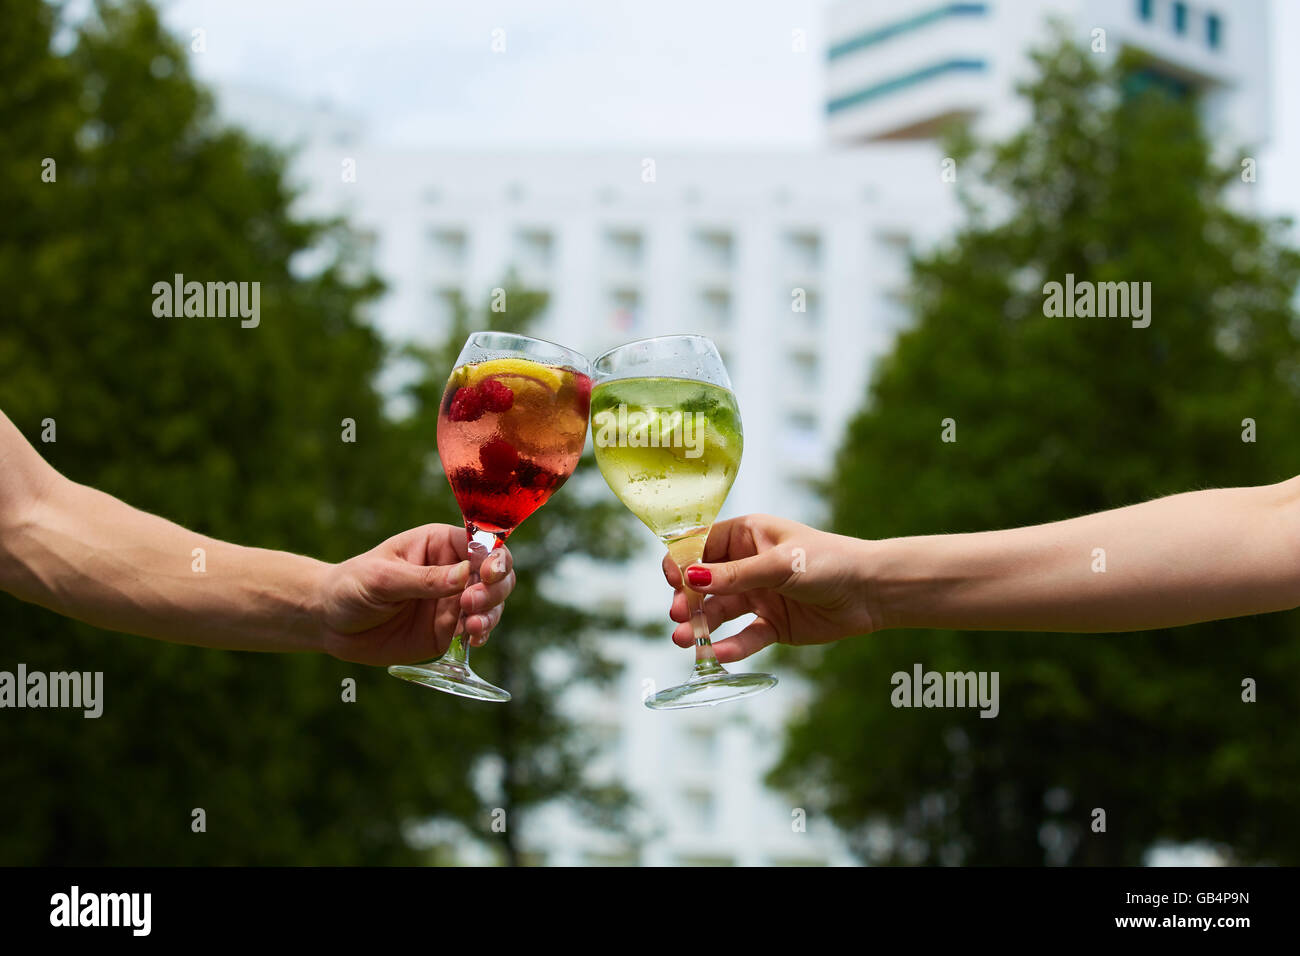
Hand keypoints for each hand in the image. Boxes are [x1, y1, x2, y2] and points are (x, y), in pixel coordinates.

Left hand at [316, 524, 514, 665]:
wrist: (329, 622)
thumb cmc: (351, 586)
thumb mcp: (383, 578)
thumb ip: (424, 579)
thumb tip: (465, 574)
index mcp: (439, 544)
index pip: (480, 543)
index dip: (493, 557)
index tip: (488, 574)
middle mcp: (453, 570)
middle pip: (496, 573)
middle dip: (495, 588)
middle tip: (472, 603)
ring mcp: (452, 601)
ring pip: (492, 602)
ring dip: (491, 613)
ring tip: (473, 625)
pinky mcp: (448, 630)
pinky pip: (476, 630)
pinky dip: (481, 633)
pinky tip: (473, 639)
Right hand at [663, 514, 876, 662]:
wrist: (871, 592)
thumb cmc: (829, 562)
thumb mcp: (780, 564)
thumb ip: (735, 575)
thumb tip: (691, 579)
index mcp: (746, 535)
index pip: (701, 545)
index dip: (682, 562)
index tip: (672, 580)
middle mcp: (747, 564)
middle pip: (704, 582)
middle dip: (687, 599)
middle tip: (678, 616)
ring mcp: (758, 596)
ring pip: (719, 612)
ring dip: (700, 626)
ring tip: (684, 641)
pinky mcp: (772, 625)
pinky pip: (744, 636)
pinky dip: (730, 646)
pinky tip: (716, 656)